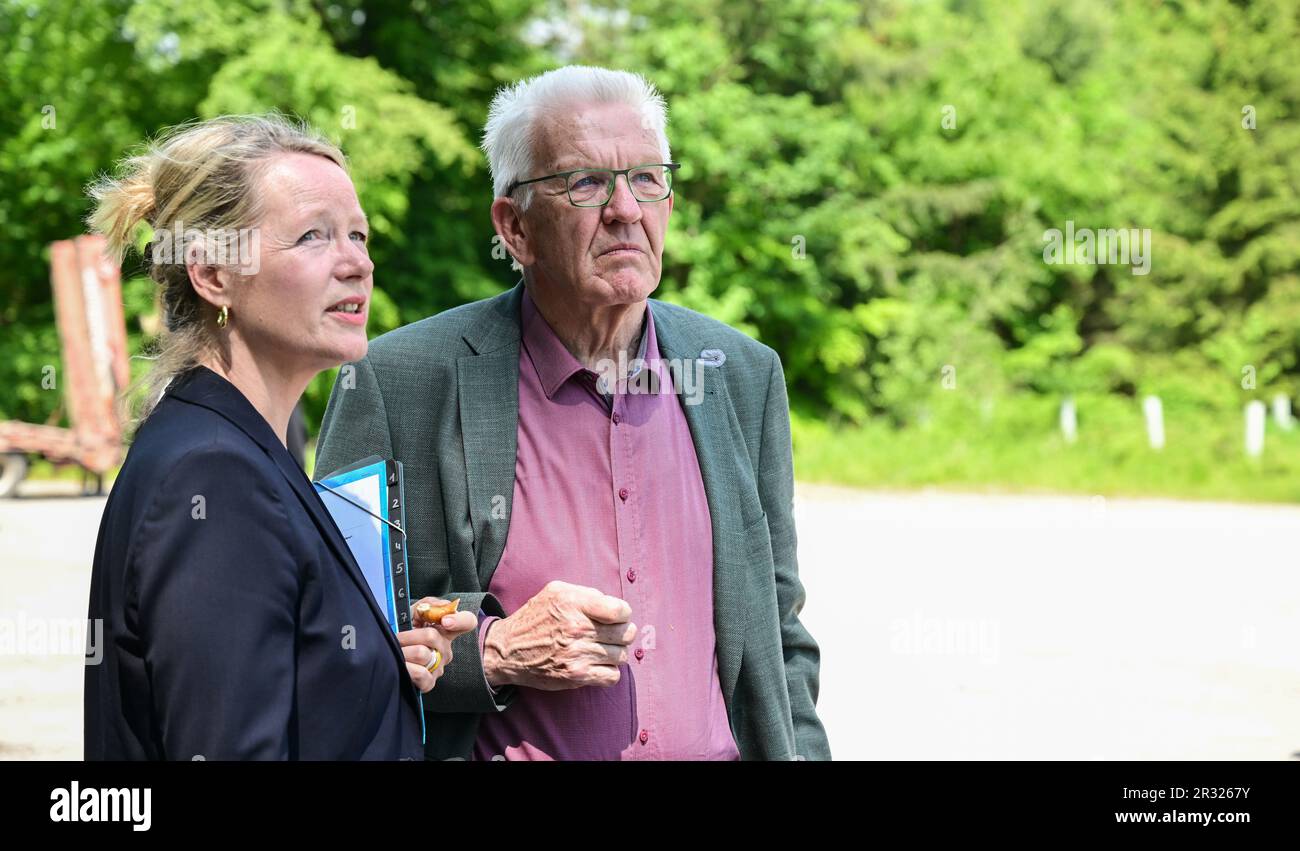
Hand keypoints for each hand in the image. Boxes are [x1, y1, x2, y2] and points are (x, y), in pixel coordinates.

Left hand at [399, 598, 476, 692]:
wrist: (388, 655)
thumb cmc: (403, 634)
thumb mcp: (413, 613)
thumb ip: (429, 604)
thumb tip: (443, 606)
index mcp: (445, 631)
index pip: (467, 622)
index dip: (460, 620)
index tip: (444, 620)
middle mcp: (445, 649)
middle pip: (432, 636)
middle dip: (408, 635)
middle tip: (397, 637)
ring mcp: (439, 666)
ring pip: (422, 653)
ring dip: (403, 651)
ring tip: (397, 651)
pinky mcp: (429, 682)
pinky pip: (420, 673)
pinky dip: (407, 667)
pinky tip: (402, 665)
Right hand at [482, 580, 634, 690]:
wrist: (508, 649)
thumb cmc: (536, 618)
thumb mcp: (557, 591)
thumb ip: (588, 594)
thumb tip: (614, 607)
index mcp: (574, 604)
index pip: (620, 611)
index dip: (623, 614)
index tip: (615, 617)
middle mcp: (577, 628)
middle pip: (626, 634)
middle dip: (623, 633)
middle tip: (611, 634)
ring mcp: (577, 654)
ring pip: (621, 655)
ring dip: (615, 652)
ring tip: (602, 649)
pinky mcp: (576, 675)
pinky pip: (612, 676)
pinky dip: (609, 671)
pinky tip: (597, 664)